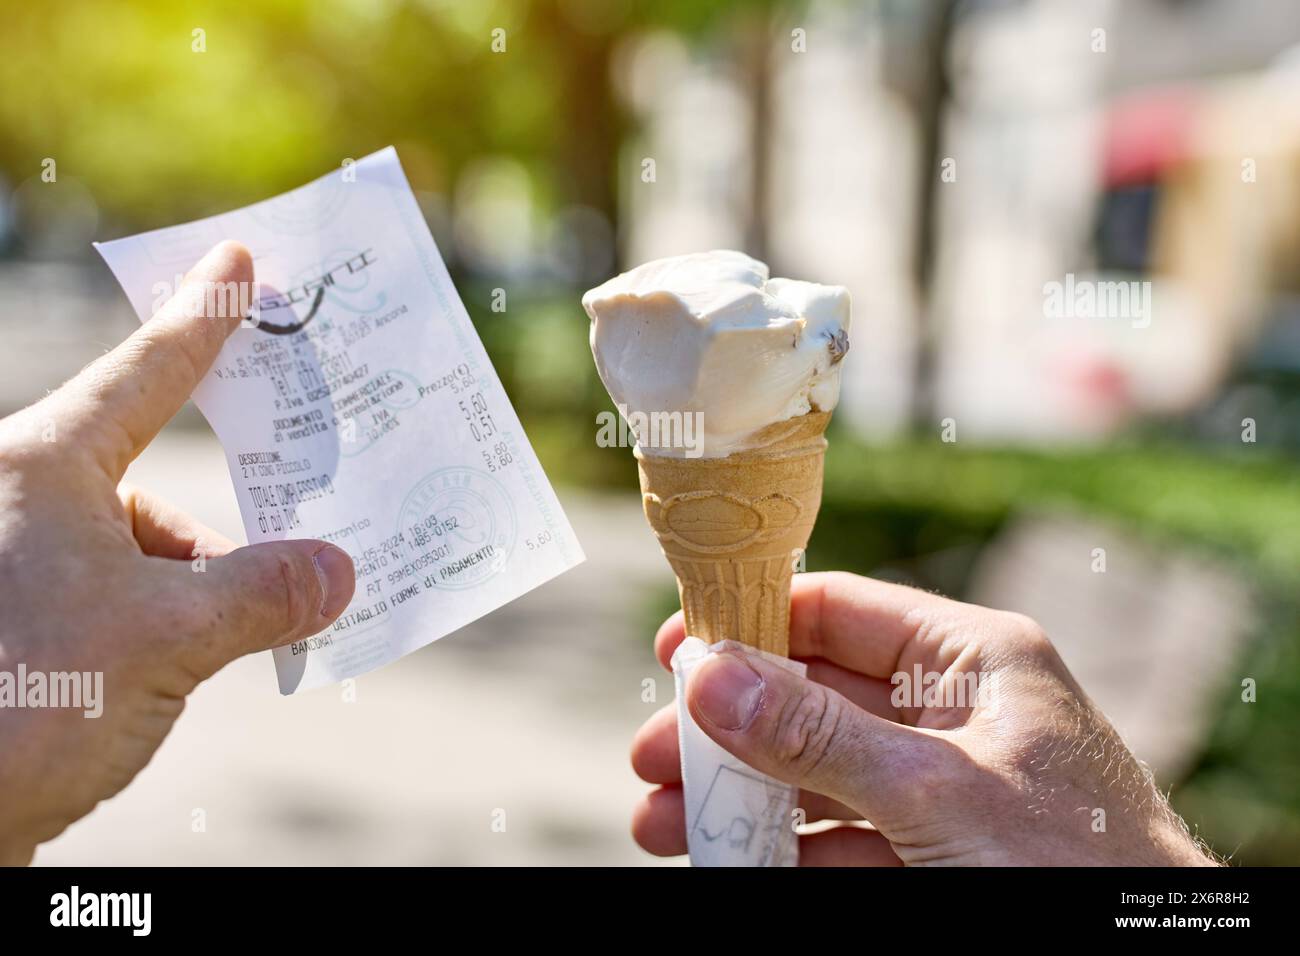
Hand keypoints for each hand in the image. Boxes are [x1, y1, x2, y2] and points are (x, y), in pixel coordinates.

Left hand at [0, 241, 355, 864]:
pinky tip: (164, 677)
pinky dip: (150, 627)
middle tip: (272, 568)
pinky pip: (105, 597)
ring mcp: (11, 563)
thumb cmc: (21, 701)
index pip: (147, 372)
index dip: (204, 316)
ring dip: (183, 596)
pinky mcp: (12, 621)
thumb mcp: (167, 638)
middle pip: (146, 484)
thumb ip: (265, 592)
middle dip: (209, 538)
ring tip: (203, 656)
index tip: (236, 259)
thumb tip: (341, 572)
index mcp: (44, 468)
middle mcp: (19, 500)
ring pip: (129, 552)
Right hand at [631, 571, 1214, 865]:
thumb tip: (710, 677)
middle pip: (812, 699)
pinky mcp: (934, 847)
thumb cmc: (1075, 864)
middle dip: (728, 730)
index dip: (753, 624)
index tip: (677, 652)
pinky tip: (728, 860)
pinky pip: (841, 837)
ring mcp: (941, 783)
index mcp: (972, 658)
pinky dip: (783, 850)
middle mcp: (952, 710)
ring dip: (740, 796)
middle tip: (654, 756)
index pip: (841, 611)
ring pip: (816, 774)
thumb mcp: (933, 791)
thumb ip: (818, 736)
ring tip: (662, 823)